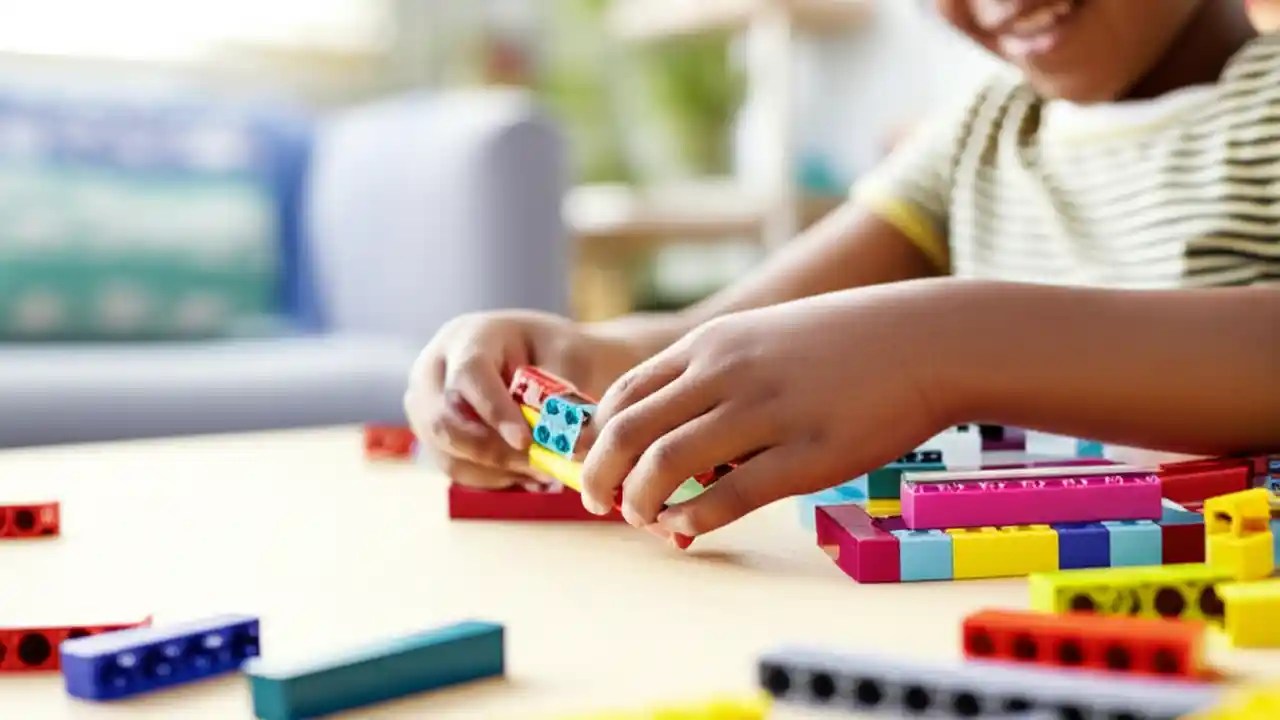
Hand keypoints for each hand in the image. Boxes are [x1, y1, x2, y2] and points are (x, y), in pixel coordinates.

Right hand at [404, 310, 671, 488]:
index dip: (494, 411)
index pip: (469, 374)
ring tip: (542, 472)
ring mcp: (426, 406)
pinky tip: (526, 472)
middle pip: (443, 422)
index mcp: (469, 337)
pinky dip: (493, 479)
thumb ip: (566, 397)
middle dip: (493, 452)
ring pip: (448, 454)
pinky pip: (455, 469)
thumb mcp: (571, 359)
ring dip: (497, 472)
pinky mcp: (434, 437)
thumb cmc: (559, 354)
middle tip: (540, 468)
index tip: (526, 441)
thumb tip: (571, 444)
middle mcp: (435, 370)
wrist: (545, 357)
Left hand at [579, 283, 955, 536]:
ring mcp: (766, 412)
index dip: (598, 436)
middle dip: (600, 475)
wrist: (926, 340)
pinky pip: (728, 497)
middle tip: (599, 503)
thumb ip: (714, 373)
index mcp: (713, 343)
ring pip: (666, 463)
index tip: (597, 464)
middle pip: (629, 431)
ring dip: (640, 500)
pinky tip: (685, 528)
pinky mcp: (807, 456)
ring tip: (642, 517)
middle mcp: (728, 372)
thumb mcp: (763, 336)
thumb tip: (670, 426)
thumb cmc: (843, 343)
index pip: (625, 392)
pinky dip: (692, 518)